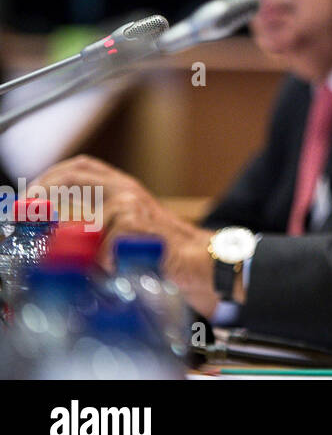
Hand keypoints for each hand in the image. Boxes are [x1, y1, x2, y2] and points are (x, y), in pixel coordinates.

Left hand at [33, 155, 220, 315]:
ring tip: (90, 262)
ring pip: (80, 220)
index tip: (30, 196)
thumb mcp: (127, 229)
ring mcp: (129, 204)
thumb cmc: (162, 249)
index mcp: (123, 188)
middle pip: (74, 176)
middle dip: (45, 192)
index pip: (80, 167)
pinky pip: (97, 244)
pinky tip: (114, 267)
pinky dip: (99, 261)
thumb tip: (53, 235)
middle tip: (30, 211)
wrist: (198, 260)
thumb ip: (96, 226)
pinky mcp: (132, 223)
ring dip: (77, 243)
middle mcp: (125, 190)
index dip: (50, 177)